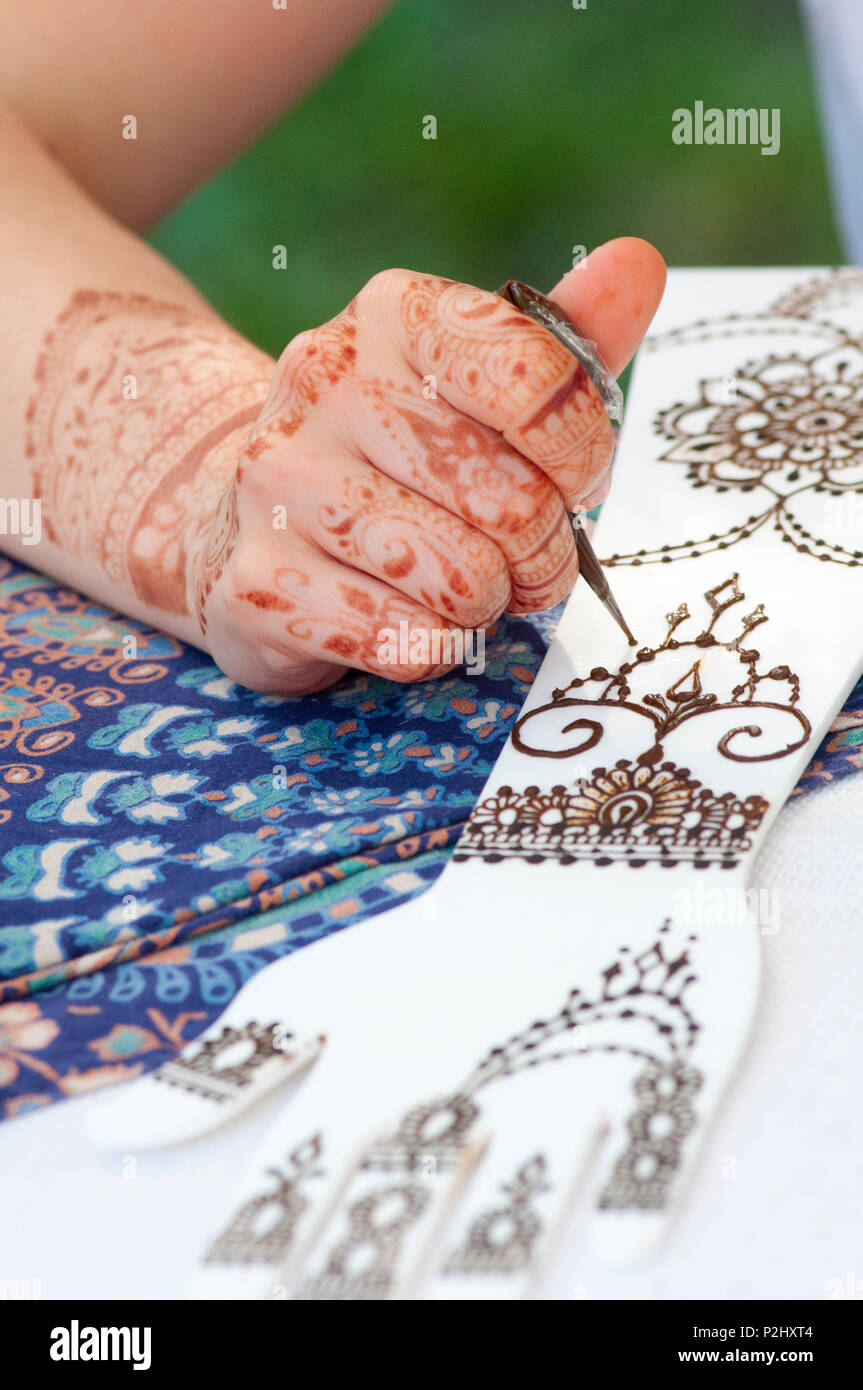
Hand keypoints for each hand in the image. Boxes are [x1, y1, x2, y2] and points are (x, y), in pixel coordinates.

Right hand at [193, 238, 664, 693]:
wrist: (254, 517)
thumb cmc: (399, 453)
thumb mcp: (478, 384)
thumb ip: (566, 339)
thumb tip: (638, 263)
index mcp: (392, 315)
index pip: (536, 381)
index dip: (582, 453)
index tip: (573, 481)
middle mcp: (323, 384)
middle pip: (513, 501)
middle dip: (544, 552)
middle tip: (525, 556)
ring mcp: (281, 484)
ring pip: (464, 581)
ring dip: (488, 605)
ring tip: (464, 587)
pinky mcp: (260, 582)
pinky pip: (407, 643)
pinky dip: (432, 650)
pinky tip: (406, 620)